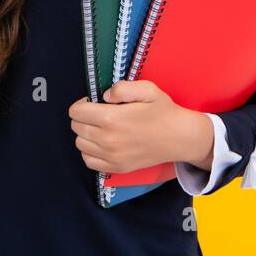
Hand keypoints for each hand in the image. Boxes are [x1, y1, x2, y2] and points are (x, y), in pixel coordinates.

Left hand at [68, 79, 213, 174]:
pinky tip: (102, 143)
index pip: (76, 112)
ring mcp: (112, 156)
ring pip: (80, 144)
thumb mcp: (147, 89)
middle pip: (76, 127)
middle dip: (83, 117)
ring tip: (101, 128)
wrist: (179, 138)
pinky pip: (89, 161)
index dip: (82, 104)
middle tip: (98, 113)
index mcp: (111, 118)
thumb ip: (122, 88)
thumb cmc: (163, 112)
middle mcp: (108, 140)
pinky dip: (91, 151)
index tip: (93, 102)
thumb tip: (104, 96)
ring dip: (86, 134)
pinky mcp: (117, 167)